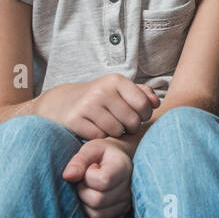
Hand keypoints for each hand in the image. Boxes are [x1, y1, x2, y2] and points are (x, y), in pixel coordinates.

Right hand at [35, 73, 160, 139]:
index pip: (143, 105)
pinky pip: (99, 136)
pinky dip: (100, 137)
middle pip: (131, 121)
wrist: (61, 102)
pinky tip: (95, 129)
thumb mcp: (118, 89)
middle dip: (130, 127)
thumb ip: (141, 93)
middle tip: (123, 124)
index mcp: (115, 80)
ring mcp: (87, 105)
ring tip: (109, 126)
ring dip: (115, 133)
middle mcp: (101, 90)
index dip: (144, 115)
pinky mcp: (74, 119)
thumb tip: (157, 102)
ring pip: (116, 131)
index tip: (137, 116)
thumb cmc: (98, 98)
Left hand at [62, 137, 133, 217]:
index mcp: (123, 167)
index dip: (88, 176)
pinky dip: (90, 215)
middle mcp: (129, 187)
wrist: (116, 161)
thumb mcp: (90, 149)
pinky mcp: (120, 215)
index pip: (103, 181)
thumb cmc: (101, 154)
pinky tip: (90, 201)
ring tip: (89, 190)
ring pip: (97, 215)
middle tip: (84, 181)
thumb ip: (78, 161)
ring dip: (85, 204)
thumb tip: (68, 176)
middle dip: (83, 191)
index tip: (91, 166)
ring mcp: (126, 203)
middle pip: (98, 201)